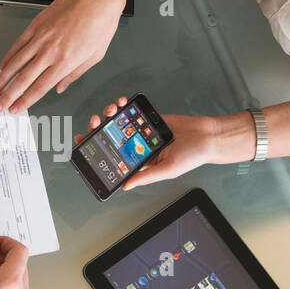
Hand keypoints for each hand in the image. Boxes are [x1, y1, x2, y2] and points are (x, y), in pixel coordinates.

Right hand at [0, 0, 124, 112]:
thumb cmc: (100, 23)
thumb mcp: (95, 56)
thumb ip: (75, 74)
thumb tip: (61, 87)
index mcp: (65, 62)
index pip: (39, 88)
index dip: (25, 101)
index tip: (15, 108)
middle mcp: (50, 52)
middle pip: (23, 79)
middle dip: (8, 95)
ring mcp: (40, 38)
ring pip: (16, 62)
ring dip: (3, 77)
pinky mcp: (36, 25)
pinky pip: (18, 44)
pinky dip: (8, 56)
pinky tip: (3, 65)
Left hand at [75, 97, 234, 189]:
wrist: (207, 136)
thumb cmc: (191, 156)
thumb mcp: (168, 170)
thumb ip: (146, 177)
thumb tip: (126, 186)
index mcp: (138, 162)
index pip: (112, 157)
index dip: (96, 150)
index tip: (83, 143)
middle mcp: (136, 147)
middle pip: (110, 137)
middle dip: (98, 129)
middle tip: (95, 123)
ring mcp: (140, 132)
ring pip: (117, 123)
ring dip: (110, 115)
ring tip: (111, 110)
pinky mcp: (147, 119)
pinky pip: (130, 111)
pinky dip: (123, 106)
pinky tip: (121, 103)